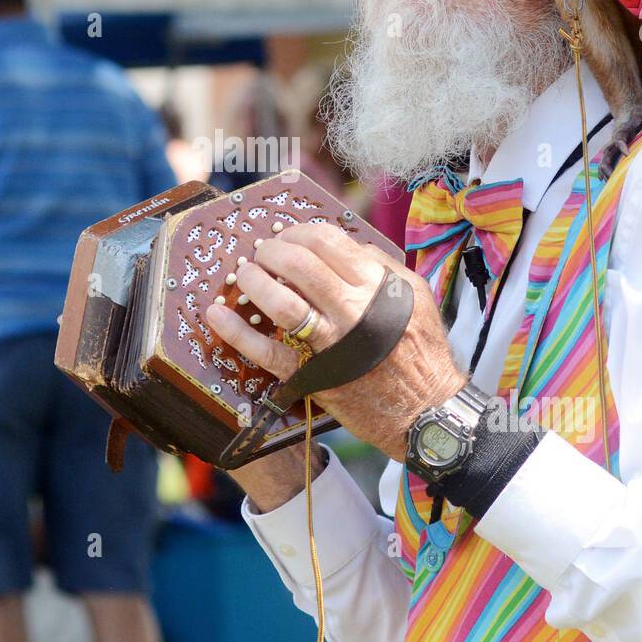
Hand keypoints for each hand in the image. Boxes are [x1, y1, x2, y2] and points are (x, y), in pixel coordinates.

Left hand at [205, 224, 466, 460]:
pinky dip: (236, 331)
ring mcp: (329, 344)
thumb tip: (342, 244)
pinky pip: (266, 351)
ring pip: (280, 302)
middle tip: (260, 251)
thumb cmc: (422, 350)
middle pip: (299, 265)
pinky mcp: (311, 375)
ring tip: (243, 273)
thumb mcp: (413, 295)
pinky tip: (215, 314)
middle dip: (272, 250)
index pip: (327, 241)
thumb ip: (379, 265)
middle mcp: (351, 310)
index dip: (298, 232)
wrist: (425, 410)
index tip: (286, 235)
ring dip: (253, 281)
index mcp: (376, 285)